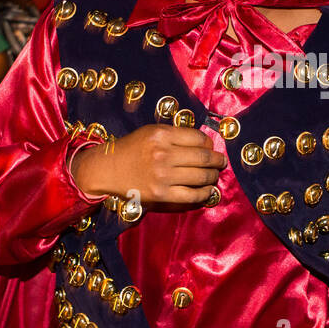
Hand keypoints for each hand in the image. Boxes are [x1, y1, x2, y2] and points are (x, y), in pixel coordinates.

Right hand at [70, 124, 225, 203]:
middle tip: (221, 162)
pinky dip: (205, 193)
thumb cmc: (131, 149)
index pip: (198, 138)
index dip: (209, 144)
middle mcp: (163, 154)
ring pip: (201, 176)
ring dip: (213, 176)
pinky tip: (208, 190)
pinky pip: (192, 195)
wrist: (107, 169)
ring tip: (214, 175)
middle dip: (217, 160)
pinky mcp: (161, 194)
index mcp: (161, 135)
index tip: (211, 148)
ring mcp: (162, 176)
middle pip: (203, 158)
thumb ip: (176, 135)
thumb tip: (207, 144)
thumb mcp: (151, 132)